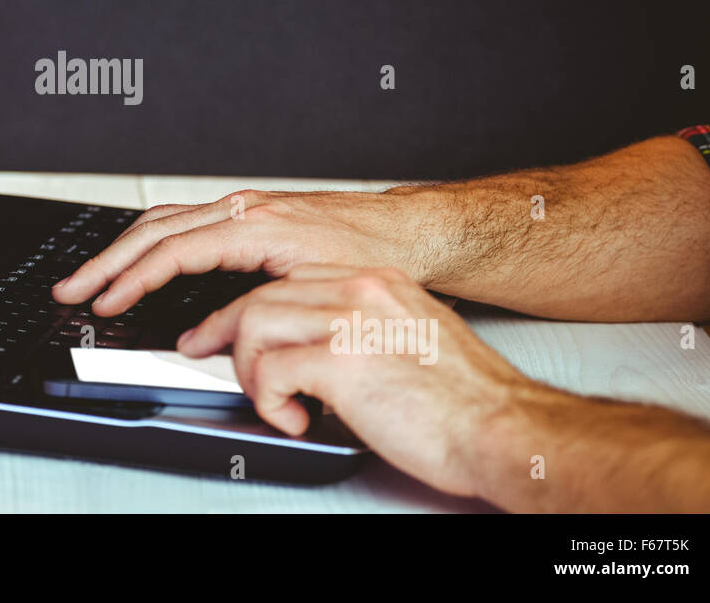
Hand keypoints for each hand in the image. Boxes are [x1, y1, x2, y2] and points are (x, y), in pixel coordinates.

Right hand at [52, 188, 432, 315]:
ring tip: (90, 276)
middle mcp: (243, 209)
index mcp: (255, 224)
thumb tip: (208, 337)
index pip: (173, 251)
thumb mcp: (316, 290)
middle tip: (70, 289)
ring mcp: (244, 208)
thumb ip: (259, 309)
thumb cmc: (373, 257)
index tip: (105, 304)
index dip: (132, 281)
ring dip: (121, 250)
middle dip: (105, 262)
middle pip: (154, 229)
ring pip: (163, 221)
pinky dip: (149, 241)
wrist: (408, 232)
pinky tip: (139, 258)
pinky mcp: (248, 215)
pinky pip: (183, 221)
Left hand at [178, 265, 533, 497]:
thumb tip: (306, 346)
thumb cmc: (463, 401)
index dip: (242, 308)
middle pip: (259, 297)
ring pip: (253, 325)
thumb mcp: (406, 340)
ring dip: (249, 372)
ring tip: (273, 401)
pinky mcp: (342, 360)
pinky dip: (269, 401)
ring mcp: (351, 320)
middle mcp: (360, 290)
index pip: (286, 281)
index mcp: (375, 283)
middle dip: (223, 333)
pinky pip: (270, 370)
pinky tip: (295, 419)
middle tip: (205, 355)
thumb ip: (359, 329)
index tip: (218, 330)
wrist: (504, 428)